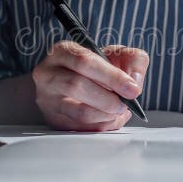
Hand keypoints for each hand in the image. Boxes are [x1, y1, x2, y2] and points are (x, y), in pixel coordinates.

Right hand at [32, 42, 148, 130]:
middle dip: (108, 99)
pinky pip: (81, 129)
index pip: (85, 61)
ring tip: (119, 111)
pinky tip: (110, 119)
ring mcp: (47, 99)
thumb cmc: (96, 68)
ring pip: (78, 112)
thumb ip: (133, 60)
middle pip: (76, 86)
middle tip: (125, 104)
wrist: (74, 82)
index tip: (132, 89)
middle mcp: (48, 74)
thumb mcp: (117, 55)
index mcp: (63, 51)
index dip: (111, 76)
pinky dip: (102, 126)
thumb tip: (135, 80)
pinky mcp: (53, 121)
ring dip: (106, 115)